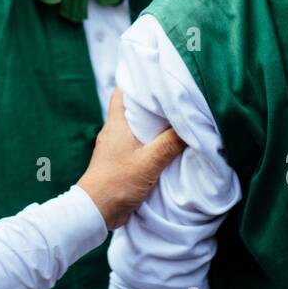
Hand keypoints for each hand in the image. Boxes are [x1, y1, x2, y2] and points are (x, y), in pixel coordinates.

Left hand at [78, 89, 186, 229]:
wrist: (95, 211)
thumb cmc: (117, 183)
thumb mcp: (149, 162)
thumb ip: (170, 144)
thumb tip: (192, 126)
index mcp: (116, 124)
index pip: (123, 92)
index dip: (138, 82)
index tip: (158, 78)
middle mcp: (114, 131)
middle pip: (132, 109)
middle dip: (152, 104)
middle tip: (174, 100)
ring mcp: (115, 147)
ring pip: (135, 128)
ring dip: (152, 126)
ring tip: (175, 122)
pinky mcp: (119, 161)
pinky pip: (136, 145)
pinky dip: (149, 143)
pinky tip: (165, 147)